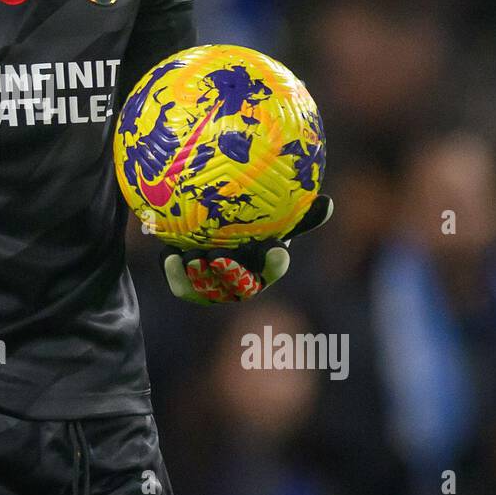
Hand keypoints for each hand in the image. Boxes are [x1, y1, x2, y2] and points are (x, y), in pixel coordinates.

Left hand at [160, 193, 333, 303]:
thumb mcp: (271, 215)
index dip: (275, 263)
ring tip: (192, 257)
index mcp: (263, 266)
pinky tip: (168, 256)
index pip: (274, 267)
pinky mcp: (188, 287)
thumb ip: (298, 213)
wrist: (205, 229)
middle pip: (239, 286)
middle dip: (231, 275)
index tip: (276, 249)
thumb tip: (328, 204)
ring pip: (208, 290)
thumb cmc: (249, 223)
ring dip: (200, 277)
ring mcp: (214, 289)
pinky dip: (175, 275)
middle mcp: (240, 283)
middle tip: (220, 257)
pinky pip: (182, 286)